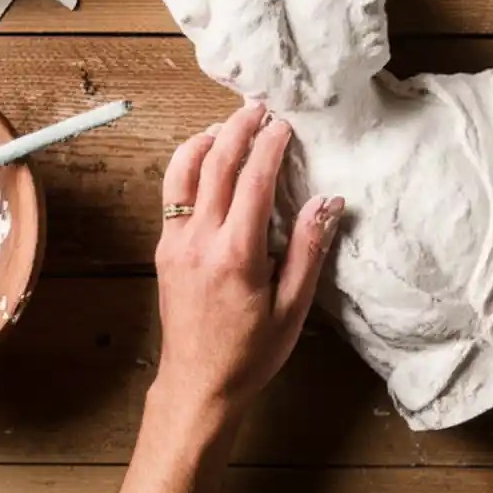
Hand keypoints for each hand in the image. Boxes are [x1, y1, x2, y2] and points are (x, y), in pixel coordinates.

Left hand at [155, 103, 342, 414]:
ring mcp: (175, 243)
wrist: (198, 384)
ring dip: (206, 141)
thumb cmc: (251, 353)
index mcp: (236, 255)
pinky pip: (171, 193)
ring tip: (230, 125)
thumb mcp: (293, 308)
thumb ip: (309, 251)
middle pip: (216, 165)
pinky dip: (188, 165)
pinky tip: (205, 159)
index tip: (286, 125)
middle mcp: (199, 241)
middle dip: (239, 130)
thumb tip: (328, 204)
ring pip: (183, 172)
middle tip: (260, 108)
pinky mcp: (164, 250)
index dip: (271, 147)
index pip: (254, 182)